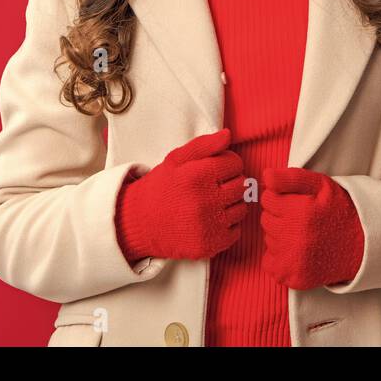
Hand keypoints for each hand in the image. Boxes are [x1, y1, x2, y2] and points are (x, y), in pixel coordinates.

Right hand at [115, 127, 247, 261]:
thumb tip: (228, 134)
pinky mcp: (210, 245)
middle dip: (230, 182)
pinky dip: (227, 226)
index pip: (235, 163)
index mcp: (197, 175)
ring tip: (210, 204)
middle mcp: (205, 200)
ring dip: (230, 205)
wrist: (138, 223)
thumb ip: (204, 145)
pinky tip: (210, 221)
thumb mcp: (176, 159)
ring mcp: (208, 225)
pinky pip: (236, 231)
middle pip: (242, 185)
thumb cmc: (160, 187)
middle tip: (212, 187)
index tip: (214, 170)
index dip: (227, 163)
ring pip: (242, 208)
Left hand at [259, 167, 364, 290]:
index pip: (267, 199)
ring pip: (268, 240)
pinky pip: (269, 264)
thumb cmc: (339, 211)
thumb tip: (266, 176)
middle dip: (280, 216)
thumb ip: (292, 177)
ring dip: (280, 236)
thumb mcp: (321, 185)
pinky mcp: (294, 278)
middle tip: (301, 219)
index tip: (296, 202)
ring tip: (303, 235)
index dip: (280, 197)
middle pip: (266, 220)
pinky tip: (296, 251)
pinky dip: (278, 258)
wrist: (363, 245)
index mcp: (300, 213)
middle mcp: (295, 238)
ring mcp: (294, 261)